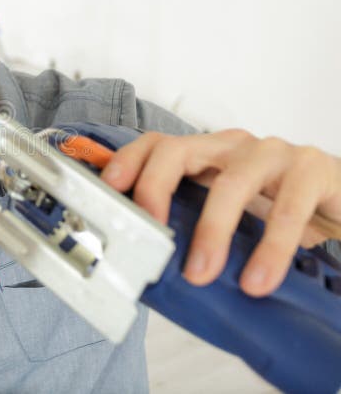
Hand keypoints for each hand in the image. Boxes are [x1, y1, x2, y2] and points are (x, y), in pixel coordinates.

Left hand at [100, 129, 340, 296]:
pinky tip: (259, 279)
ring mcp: (275, 153)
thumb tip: (150, 271)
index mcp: (208, 155)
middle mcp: (234, 146)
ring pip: (231, 182)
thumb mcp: (234, 220)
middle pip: (178, 151)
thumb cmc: (285, 216)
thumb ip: (198, 228)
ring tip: (201, 274)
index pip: (157, 145)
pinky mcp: (316, 169)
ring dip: (212, 231)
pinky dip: (270, 247)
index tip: (110, 191)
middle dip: (155, 189)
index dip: (128, 163)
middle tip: (151, 237)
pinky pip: (290, 206)